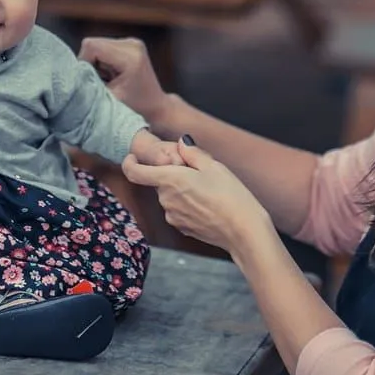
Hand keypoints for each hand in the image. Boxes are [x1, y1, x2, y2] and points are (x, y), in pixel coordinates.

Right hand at [79, 37, 167, 123]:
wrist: (156, 108)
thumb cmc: (135, 108)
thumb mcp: (108, 98)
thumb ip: (90, 83)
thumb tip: (71, 73)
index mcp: (130, 56)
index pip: (91, 46)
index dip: (84, 62)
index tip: (91, 81)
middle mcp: (132, 44)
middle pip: (92, 43)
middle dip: (89, 63)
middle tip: (100, 82)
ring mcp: (132, 42)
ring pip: (96, 45)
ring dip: (95, 63)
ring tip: (108, 80)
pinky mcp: (129, 44)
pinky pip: (103, 47)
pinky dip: (101, 61)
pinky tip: (111, 75)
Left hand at [122, 136, 272, 254]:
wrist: (244, 231)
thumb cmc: (231, 196)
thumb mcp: (214, 166)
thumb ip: (192, 152)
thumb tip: (181, 143)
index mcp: (169, 181)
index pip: (134, 172)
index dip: (130, 163)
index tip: (132, 157)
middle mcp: (166, 200)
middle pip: (160, 183)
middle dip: (172, 176)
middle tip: (198, 173)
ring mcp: (173, 217)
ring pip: (170, 197)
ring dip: (181, 191)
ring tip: (208, 191)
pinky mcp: (182, 229)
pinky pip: (179, 211)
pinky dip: (188, 205)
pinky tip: (208, 206)